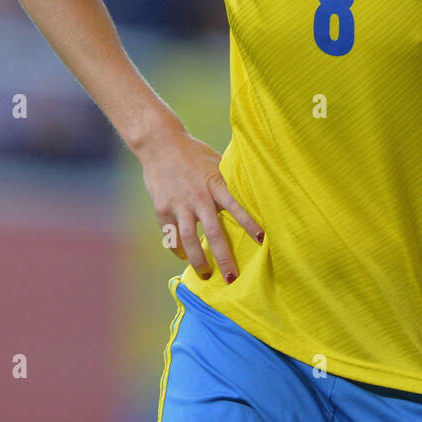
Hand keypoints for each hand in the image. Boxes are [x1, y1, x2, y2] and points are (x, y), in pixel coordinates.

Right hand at [137, 124, 264, 283]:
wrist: (160, 144)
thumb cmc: (193, 152)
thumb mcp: (215, 162)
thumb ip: (227, 180)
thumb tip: (246, 193)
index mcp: (215, 184)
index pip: (236, 207)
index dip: (249, 224)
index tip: (261, 240)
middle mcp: (198, 197)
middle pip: (214, 232)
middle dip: (224, 257)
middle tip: (232, 277)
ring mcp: (179, 205)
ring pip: (189, 240)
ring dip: (198, 260)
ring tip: (205, 273)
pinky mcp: (162, 209)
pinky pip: (171, 235)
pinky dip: (178, 248)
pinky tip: (184, 256)